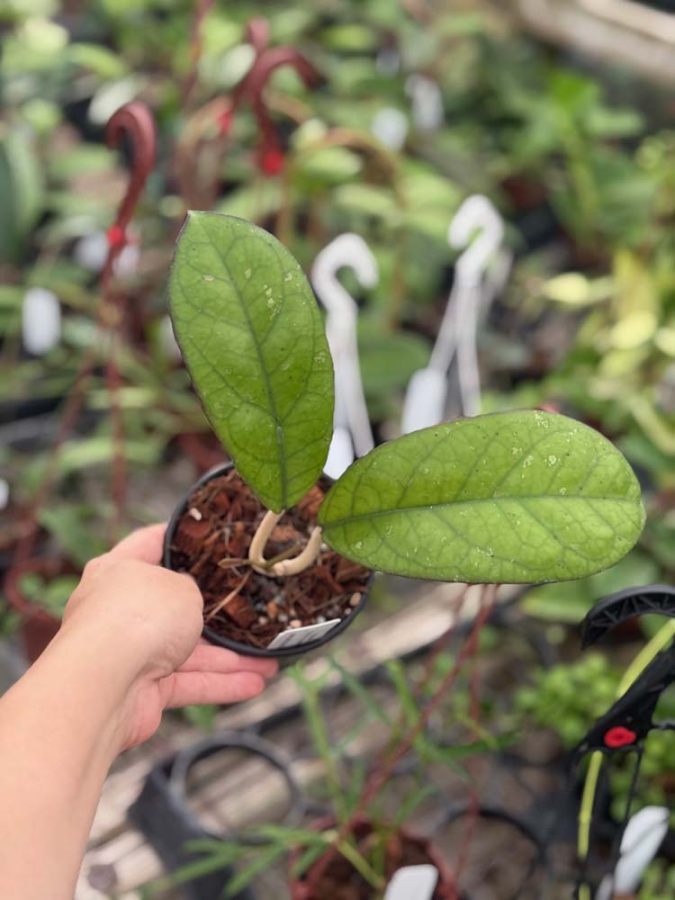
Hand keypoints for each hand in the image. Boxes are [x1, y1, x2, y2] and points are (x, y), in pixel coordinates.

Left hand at [60, 524, 276, 749]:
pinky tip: (253, 684)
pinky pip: (188, 683)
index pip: (151, 543)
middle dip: (216, 615)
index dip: (181, 537)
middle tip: (249, 610)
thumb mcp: (180, 586)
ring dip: (229, 658)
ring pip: (189, 651)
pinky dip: (219, 684)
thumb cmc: (135, 619)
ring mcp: (130, 651)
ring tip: (268, 662)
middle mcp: (121, 609)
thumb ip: (192, 590)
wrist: (103, 684)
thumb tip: (193, 602)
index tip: (211, 536)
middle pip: (175, 606)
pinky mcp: (141, 689)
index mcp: (120, 569)